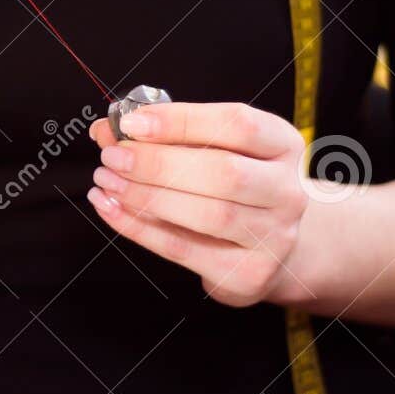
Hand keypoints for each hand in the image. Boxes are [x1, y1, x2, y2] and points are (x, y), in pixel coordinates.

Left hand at [86, 101, 309, 306]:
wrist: (271, 246)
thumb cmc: (235, 186)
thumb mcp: (212, 150)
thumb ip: (163, 136)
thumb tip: (108, 130)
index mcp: (282, 144)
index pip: (238, 125)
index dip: (182, 121)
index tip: (134, 122)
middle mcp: (286, 190)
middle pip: (224, 172)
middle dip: (158, 163)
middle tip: (113, 156)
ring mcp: (273, 235)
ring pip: (208, 214)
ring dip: (147, 196)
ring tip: (108, 181)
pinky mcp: (249, 273)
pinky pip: (183, 249)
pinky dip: (139, 228)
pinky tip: (111, 208)